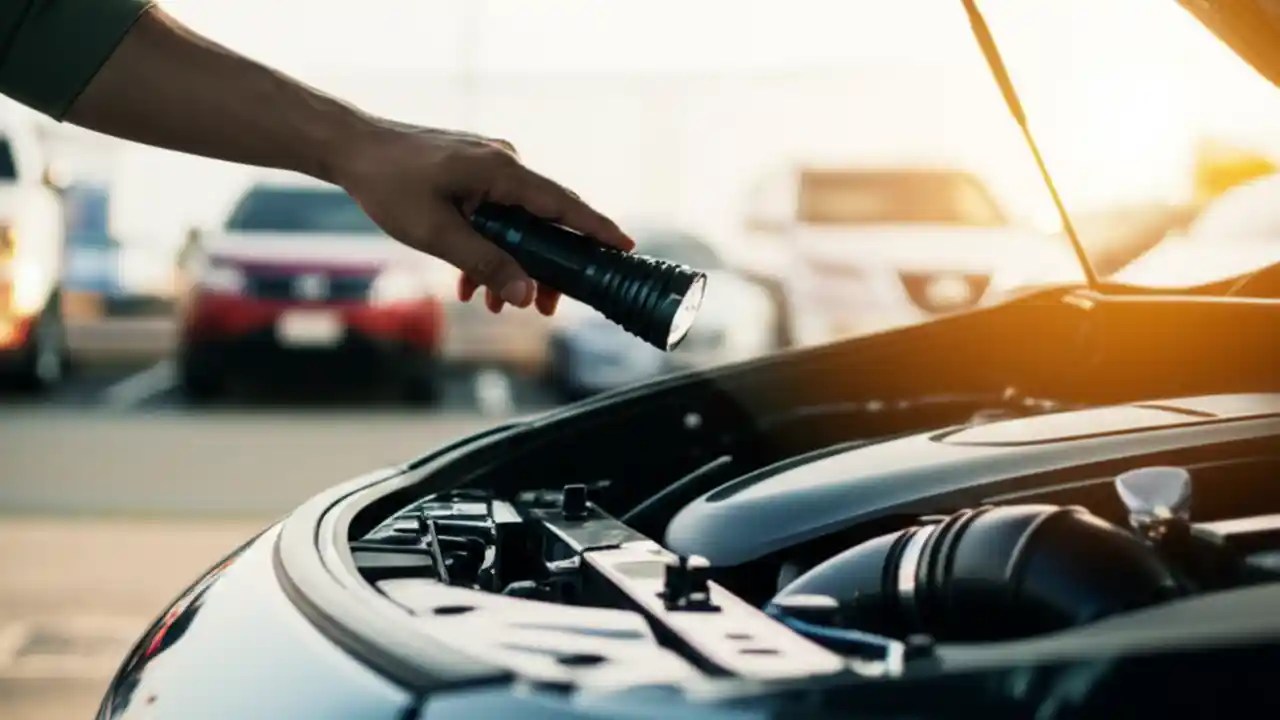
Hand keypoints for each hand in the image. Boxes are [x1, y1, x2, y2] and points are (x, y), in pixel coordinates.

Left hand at [331, 120, 632, 314]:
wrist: (350, 149)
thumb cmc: (389, 185)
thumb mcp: (437, 234)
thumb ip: (485, 264)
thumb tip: (526, 294)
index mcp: (502, 171)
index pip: (563, 205)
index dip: (596, 229)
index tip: (625, 248)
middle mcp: (503, 162)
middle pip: (545, 219)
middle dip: (546, 267)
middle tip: (547, 307)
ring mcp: (488, 165)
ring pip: (518, 221)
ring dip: (511, 262)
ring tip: (495, 303)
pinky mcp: (472, 171)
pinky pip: (496, 213)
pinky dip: (489, 245)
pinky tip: (467, 280)